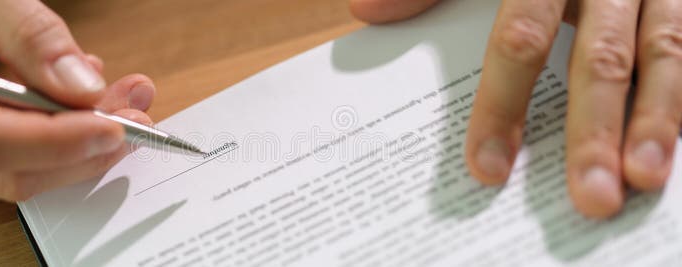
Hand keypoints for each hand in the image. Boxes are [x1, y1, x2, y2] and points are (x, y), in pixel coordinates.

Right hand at [0, 0, 155, 202]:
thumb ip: (26, 32)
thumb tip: (83, 87)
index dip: (59, 142)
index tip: (116, 125)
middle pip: (13, 172)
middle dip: (87, 147)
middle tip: (137, 108)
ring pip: (21, 177)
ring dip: (82, 144)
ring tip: (121, 96)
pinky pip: (14, 169)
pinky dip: (59, 143)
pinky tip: (77, 104)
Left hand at [350, 0, 680, 217]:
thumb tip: (366, 10)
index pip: (518, 38)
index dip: (501, 104)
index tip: (488, 165)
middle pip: (599, 57)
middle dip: (593, 130)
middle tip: (587, 197)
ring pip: (662, 54)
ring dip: (656, 120)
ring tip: (642, 180)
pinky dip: (680, 99)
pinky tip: (670, 149)